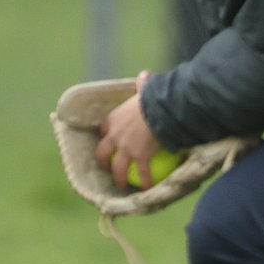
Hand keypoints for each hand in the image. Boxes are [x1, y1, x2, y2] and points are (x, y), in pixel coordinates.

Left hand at [95, 71, 161, 187]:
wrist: (160, 111)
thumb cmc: (153, 99)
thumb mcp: (144, 90)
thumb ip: (142, 85)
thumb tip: (145, 75)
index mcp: (113, 119)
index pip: (104, 129)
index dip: (106, 135)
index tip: (109, 139)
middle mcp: (115, 135)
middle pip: (103, 152)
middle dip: (103, 160)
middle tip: (108, 166)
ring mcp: (125, 148)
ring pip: (117, 167)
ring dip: (119, 177)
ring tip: (123, 185)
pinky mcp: (139, 157)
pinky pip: (142, 172)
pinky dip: (144, 181)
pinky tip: (147, 188)